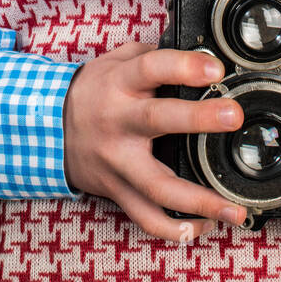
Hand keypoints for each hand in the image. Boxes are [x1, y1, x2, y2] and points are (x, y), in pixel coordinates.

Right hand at [61, 41, 249, 241]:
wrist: (47, 128)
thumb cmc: (92, 91)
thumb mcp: (117, 60)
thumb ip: (155, 54)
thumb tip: (200, 52)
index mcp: (120, 84)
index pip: (151, 68)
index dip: (183, 66)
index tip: (214, 69)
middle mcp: (118, 122)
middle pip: (158, 120)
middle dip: (198, 118)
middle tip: (232, 116)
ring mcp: (117, 162)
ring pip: (157, 186)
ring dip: (199, 201)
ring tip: (233, 208)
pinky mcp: (117, 191)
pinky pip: (146, 218)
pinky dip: (175, 229)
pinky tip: (204, 227)